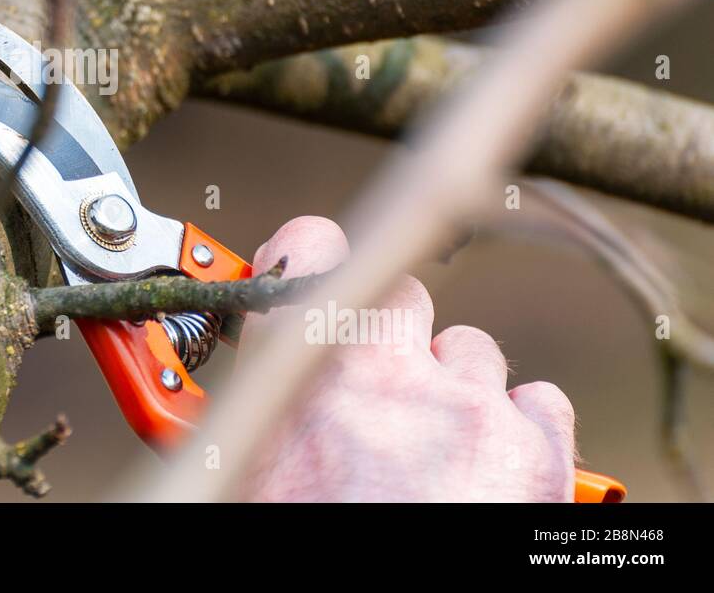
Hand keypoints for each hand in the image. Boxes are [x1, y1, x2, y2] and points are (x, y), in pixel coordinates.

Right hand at [241, 216, 576, 501]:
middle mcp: (385, 365)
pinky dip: (517, 429)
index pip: (310, 246)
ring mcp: (468, 403)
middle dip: (390, 334)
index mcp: (298, 365)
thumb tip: (248, 375)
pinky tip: (487, 472)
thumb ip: (255, 403)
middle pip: (400, 292)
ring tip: (428, 454)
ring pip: (470, 351)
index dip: (309, 257)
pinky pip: (537, 401)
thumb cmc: (304, 534)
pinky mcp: (536, 449)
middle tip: (374, 389)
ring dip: (452, 390)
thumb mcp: (243, 471)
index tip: (306, 274)